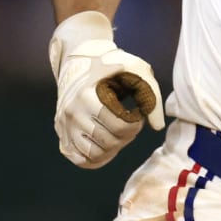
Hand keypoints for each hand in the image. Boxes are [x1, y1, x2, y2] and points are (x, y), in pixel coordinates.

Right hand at [48, 10, 165, 168]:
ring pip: (94, 153)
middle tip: (131, 124)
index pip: (119, 126)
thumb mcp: (136, 70)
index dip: (135, 124)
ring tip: (119, 132)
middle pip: (108, 141)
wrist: (78, 61)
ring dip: (114, 148)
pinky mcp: (62, 134)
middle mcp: (72, 112)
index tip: (137, 114)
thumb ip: (151, 96)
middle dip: (126, 136)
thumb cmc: (112, 66)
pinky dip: (97, 157)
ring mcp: (64, 125)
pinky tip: (108, 144)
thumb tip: (158, 126)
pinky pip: (80, 159)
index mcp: (88, 95)